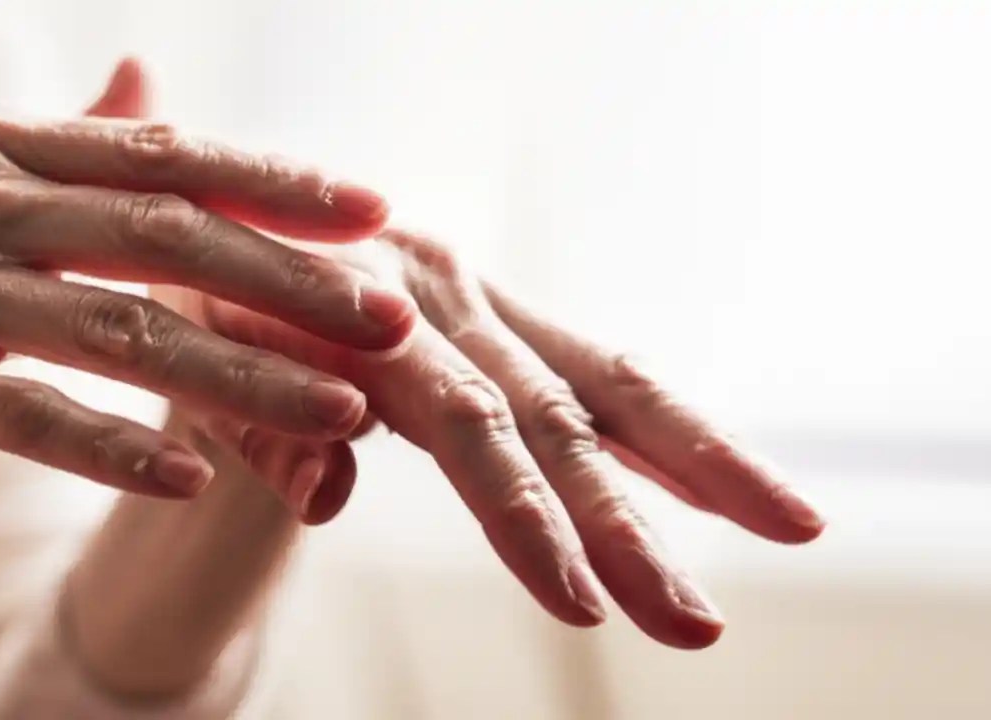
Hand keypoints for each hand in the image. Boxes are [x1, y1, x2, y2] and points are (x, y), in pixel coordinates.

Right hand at [0, 62, 417, 493]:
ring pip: (111, 330)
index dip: (274, 182)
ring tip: (338, 411)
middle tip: (388, 317)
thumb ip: (63, 146)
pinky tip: (190, 481)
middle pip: (160, 234)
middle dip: (287, 279)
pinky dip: (108, 448)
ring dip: (237, 375)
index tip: (374, 212)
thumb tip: (150, 88)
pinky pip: (18, 414)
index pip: (162, 156)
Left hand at [170, 230, 825, 648]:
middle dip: (633, 524)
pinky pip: (598, 368)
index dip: (524, 512)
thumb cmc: (194, 292)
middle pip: (559, 417)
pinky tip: (726, 480)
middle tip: (697, 622)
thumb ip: (260, 426)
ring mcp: (486, 302)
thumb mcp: (196, 353)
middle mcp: (450, 296)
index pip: (469, 424)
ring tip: (796, 524)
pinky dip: (666, 427)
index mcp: (375, 307)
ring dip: (703, 460)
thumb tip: (332, 494)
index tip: (579, 599)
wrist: (211, 214)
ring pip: (610, 381)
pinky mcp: (503, 313)